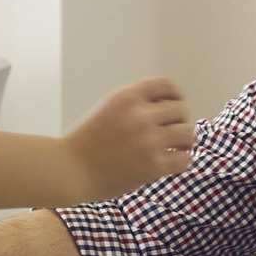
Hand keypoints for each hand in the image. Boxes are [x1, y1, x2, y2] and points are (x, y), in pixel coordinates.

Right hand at [65, 77, 194, 198]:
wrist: (68, 170)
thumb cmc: (84, 143)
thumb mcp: (107, 109)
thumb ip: (134, 105)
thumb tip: (168, 108)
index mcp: (126, 96)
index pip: (166, 85)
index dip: (176, 96)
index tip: (175, 107)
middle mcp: (139, 115)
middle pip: (181, 110)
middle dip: (180, 121)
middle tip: (174, 134)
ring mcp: (147, 140)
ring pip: (187, 133)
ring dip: (185, 142)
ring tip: (178, 149)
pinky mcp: (152, 165)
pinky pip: (184, 159)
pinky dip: (183, 161)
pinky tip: (173, 163)